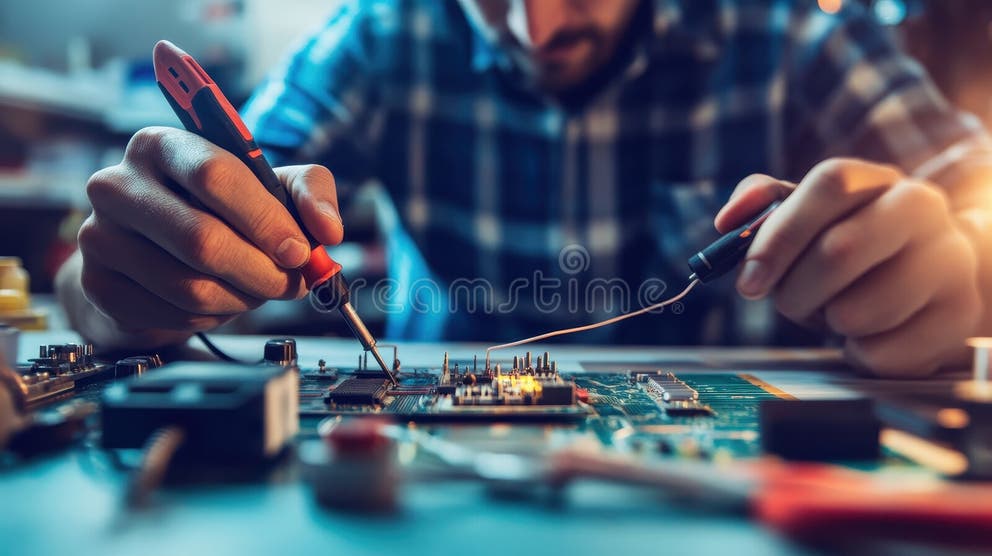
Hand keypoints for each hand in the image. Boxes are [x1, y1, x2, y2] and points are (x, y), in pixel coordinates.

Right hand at [72, 126, 342, 345]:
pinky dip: (212, 318)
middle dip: (261, 271)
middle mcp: (117, 184)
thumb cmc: (218, 209)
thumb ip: (311, 192)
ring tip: (256, 288)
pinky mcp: (96, 284)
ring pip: (190, 286)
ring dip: (242, 298)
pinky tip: (219, 300)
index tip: (298, 249)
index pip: (215, 175)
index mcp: (161, 145)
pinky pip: (172, 315)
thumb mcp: (271, 184)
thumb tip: (328, 230)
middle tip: (289, 282)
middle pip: (202, 239)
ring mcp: (98, 236)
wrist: (155, 248)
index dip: (265, 220)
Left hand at [717, 159, 981, 376]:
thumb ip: (764, 205)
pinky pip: (881, 354)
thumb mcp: (809, 215)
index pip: (831, 184)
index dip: (780, 234)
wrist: (931, 272)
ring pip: (858, 311)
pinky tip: (867, 335)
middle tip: (788, 303)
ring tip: (837, 311)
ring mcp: (949, 262)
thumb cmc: (854, 243)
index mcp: (878, 179)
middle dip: (795, 291)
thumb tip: (729, 219)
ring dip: (828, 323)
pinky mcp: (958, 316)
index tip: (748, 280)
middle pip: (840, 249)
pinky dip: (857, 353)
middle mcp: (923, 210)